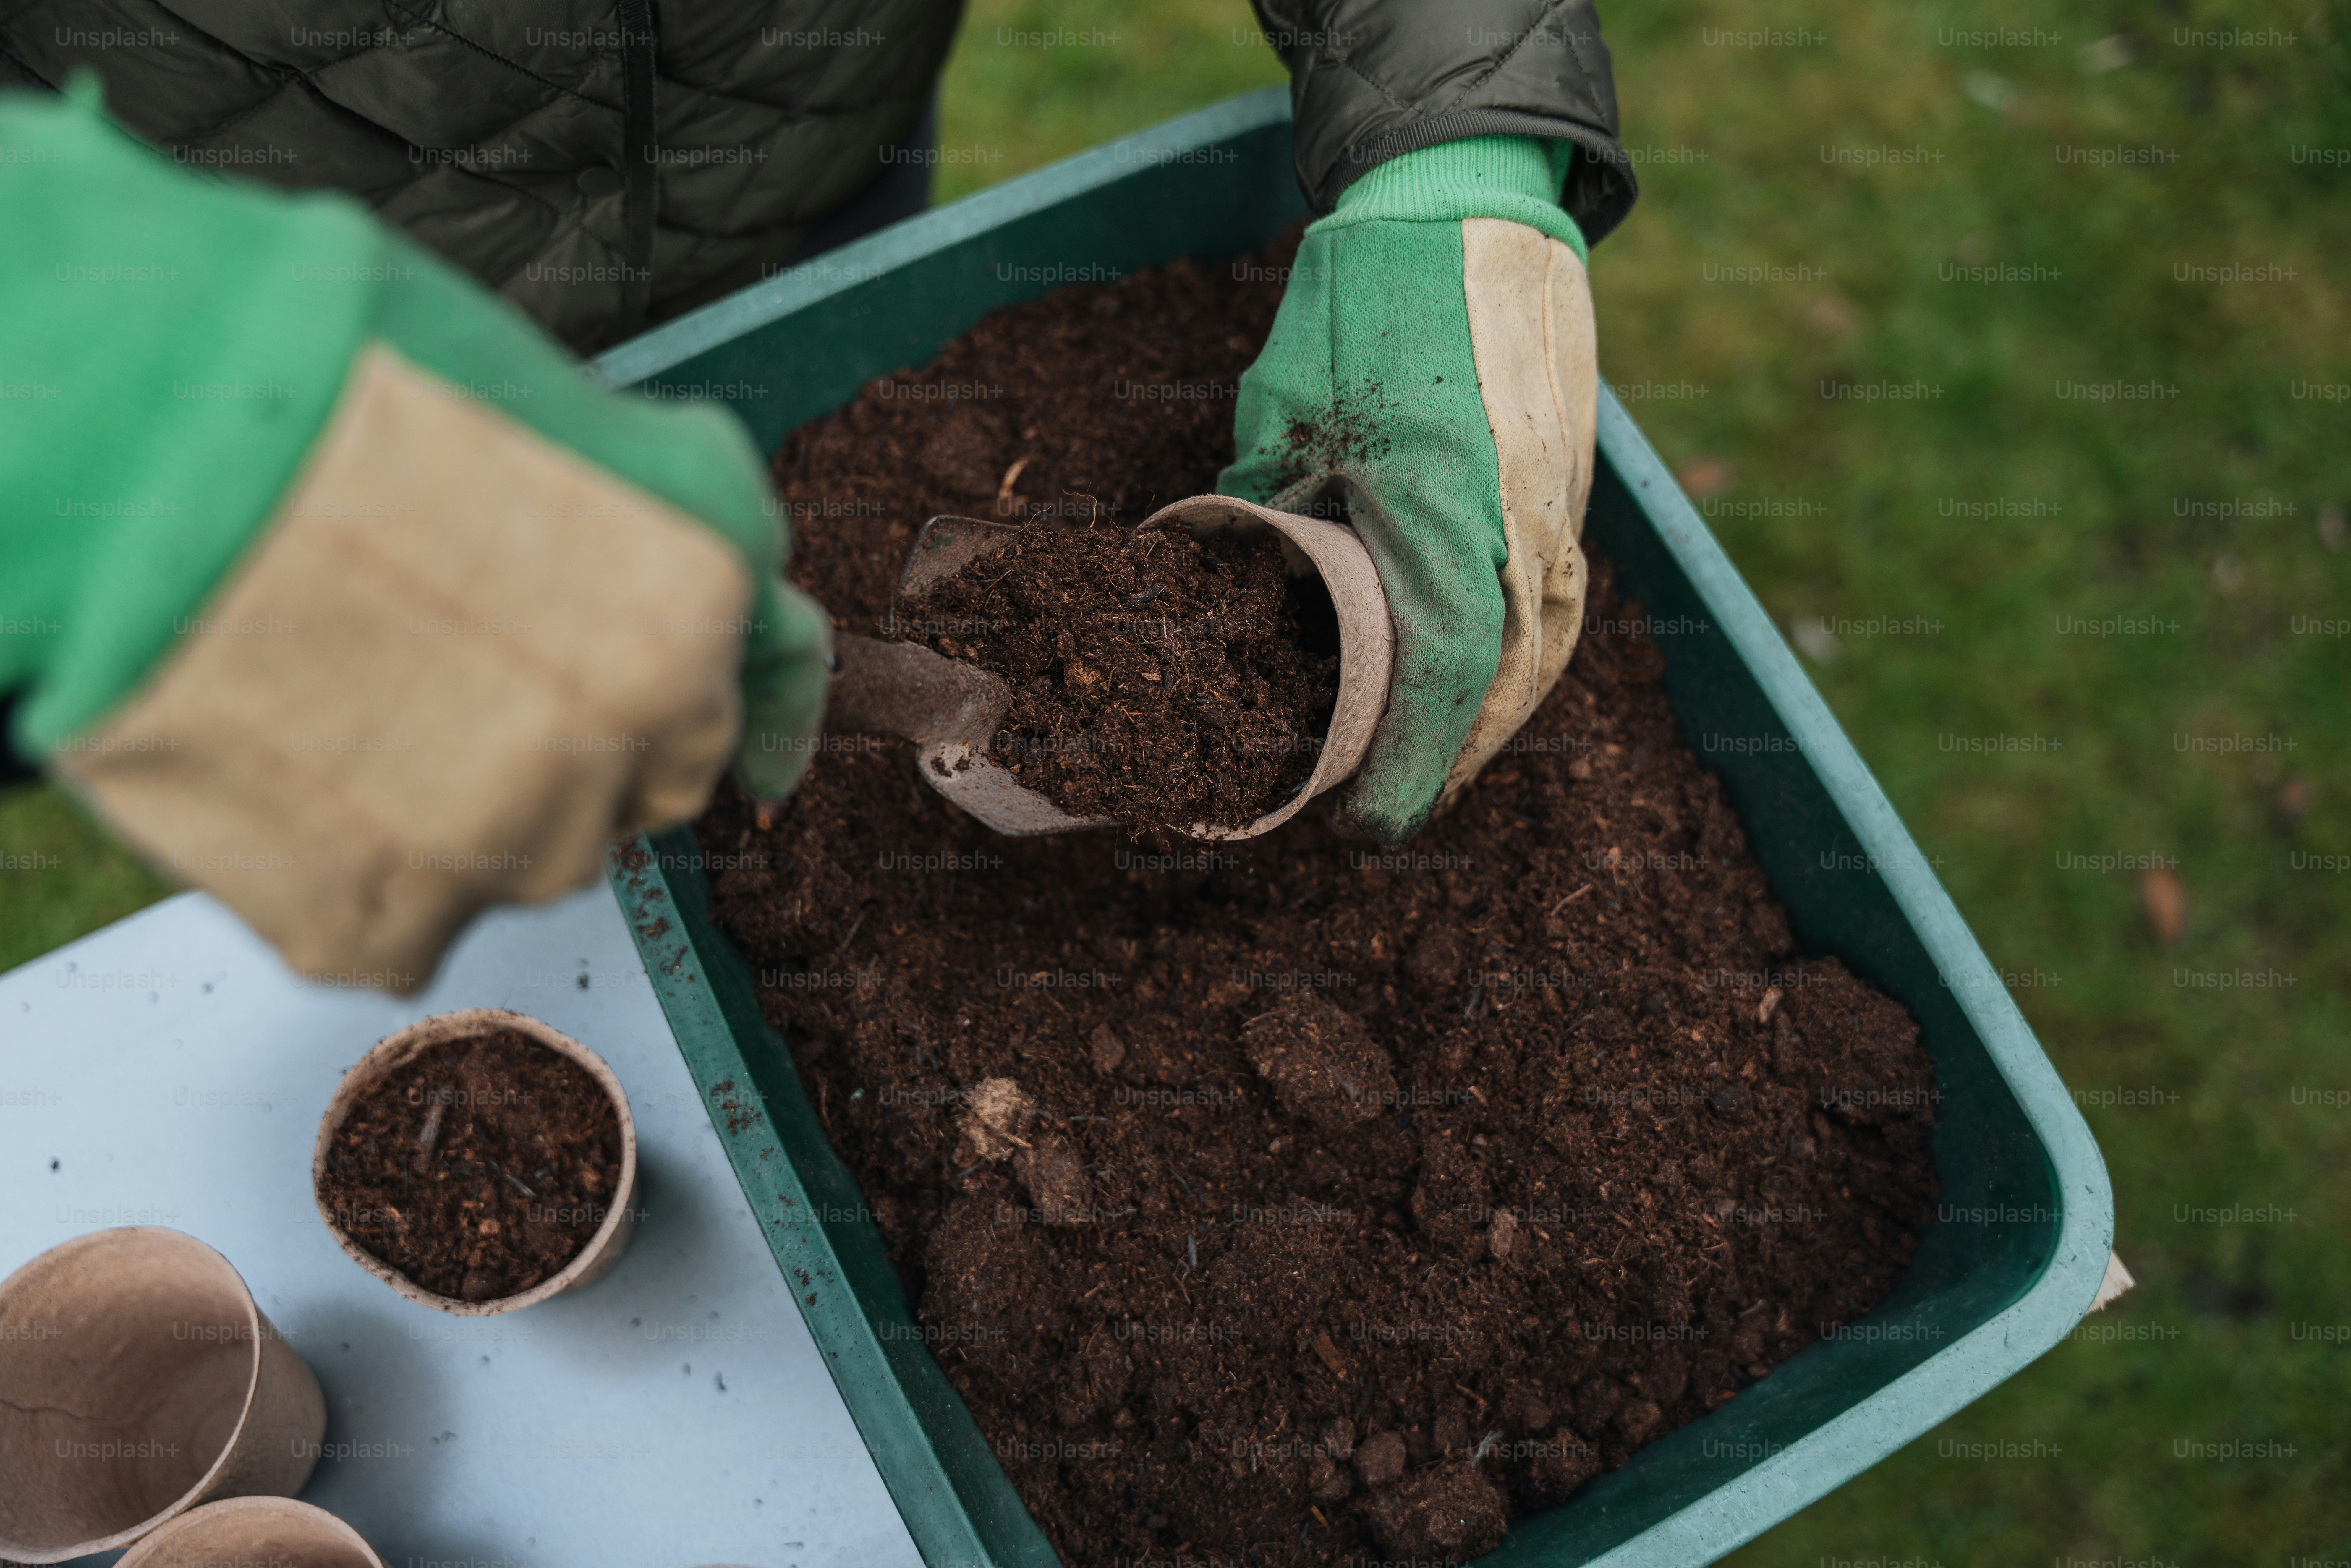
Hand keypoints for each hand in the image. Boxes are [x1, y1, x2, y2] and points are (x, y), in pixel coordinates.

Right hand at [5, 88, 828, 986]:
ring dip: (467, 808)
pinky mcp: (388, 916)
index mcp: (699, 602)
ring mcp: (512, 838)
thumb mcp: (583, 416)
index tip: (765, 769)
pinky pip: (409, 926)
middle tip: (455, 668)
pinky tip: (303, 775)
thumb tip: (736, 620)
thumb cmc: (350, 387)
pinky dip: (364, 873)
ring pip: (528, 858)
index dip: (754, 713)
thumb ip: (678, 527)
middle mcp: (634, 736)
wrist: (150, 445)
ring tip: (354, 701)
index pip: (768, 693)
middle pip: (642, 788)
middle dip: (582, 745)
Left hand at [1220, 136, 1599, 840]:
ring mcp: (1558, 501)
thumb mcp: (1286, 412)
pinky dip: (1522, 657)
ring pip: (1541, 647)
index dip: (1408, 766)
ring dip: (1491, 719)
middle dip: (1449, 760)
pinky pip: (1555, 597)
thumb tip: (1238, 596)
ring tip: (1438, 765)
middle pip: (1503, 682)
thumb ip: (1273, 512)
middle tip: (1390, 811)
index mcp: (1445, 504)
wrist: (1470, 200)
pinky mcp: (1569, 484)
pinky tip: (1486, 680)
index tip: (1369, 826)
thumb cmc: (1370, 297)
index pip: (1440, 674)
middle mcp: (1521, 517)